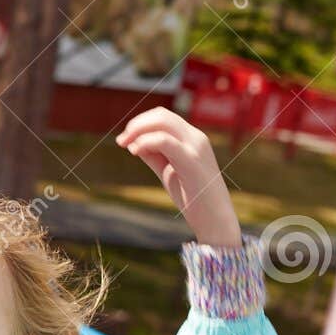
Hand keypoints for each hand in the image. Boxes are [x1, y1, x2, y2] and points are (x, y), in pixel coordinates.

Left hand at [116, 108, 241, 247]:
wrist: (215, 218)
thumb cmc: (192, 197)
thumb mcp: (168, 171)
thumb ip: (154, 155)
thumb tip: (133, 143)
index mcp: (192, 139)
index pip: (164, 117)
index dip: (140, 123)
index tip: (124, 141)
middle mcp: (196, 138)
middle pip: (162, 116)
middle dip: (136, 125)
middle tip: (121, 142)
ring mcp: (196, 147)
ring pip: (163, 123)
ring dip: (138, 131)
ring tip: (125, 145)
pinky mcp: (192, 161)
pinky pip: (165, 141)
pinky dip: (146, 142)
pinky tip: (135, 151)